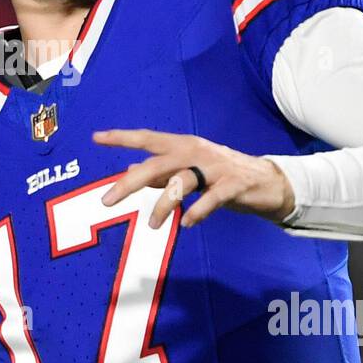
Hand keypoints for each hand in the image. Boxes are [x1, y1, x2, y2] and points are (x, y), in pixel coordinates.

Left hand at [92, 128, 294, 228]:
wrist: (266, 181)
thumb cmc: (220, 174)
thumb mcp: (187, 170)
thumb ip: (160, 173)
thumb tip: (130, 172)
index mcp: (182, 145)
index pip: (147, 138)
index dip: (122, 137)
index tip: (97, 137)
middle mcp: (195, 152)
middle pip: (157, 164)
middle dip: (130, 183)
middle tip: (107, 201)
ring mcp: (215, 167)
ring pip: (182, 181)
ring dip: (163, 205)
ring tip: (153, 225)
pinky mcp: (234, 184)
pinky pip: (213, 198)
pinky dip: (198, 211)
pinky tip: (187, 223)